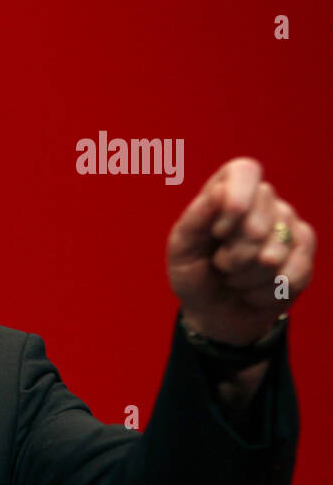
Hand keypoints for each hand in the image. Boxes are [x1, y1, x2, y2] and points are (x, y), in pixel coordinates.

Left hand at [167, 158, 314, 345]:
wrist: (214, 313)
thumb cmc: (194, 274)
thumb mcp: (181, 249)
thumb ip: (196, 218)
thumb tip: (220, 190)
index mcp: (227, 192)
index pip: (245, 171)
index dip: (236, 199)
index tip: (219, 230)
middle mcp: (263, 203)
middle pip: (260, 219)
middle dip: (234, 254)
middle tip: (221, 265)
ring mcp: (288, 226)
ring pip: (275, 252)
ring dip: (246, 278)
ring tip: (234, 278)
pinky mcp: (304, 255)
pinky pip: (292, 274)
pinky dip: (263, 293)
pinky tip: (253, 292)